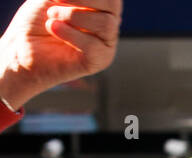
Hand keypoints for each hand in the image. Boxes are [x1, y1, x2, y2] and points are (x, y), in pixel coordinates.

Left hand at [0, 1, 122, 110]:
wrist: (24, 47)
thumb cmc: (38, 18)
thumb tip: (83, 1)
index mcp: (101, 5)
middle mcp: (108, 22)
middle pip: (112, 5)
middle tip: (56, 2)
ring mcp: (105, 43)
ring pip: (106, 25)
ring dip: (73, 16)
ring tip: (51, 17)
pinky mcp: (99, 62)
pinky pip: (94, 47)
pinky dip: (70, 34)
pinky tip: (53, 28)